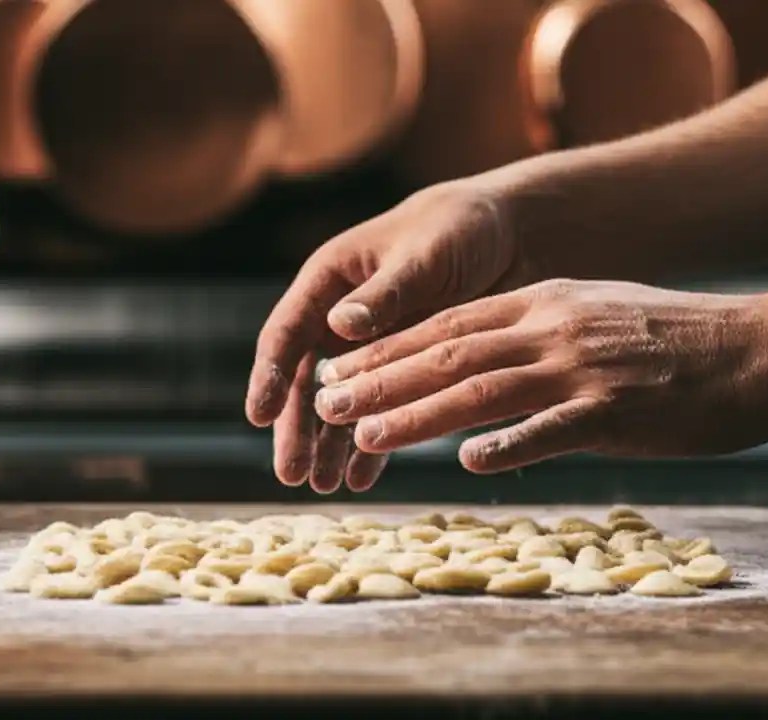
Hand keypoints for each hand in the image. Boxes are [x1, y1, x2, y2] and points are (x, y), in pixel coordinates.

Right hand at [246, 181, 535, 492]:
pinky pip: (379, 410)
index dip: (269, 374)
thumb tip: (339, 326)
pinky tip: (363, 477)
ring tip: (323, 486)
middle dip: (297, 427)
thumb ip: (384, 294)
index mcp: (330, 280)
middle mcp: (340, 318)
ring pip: (339, 402)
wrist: (509, 233)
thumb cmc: (458, 228)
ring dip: (329, 445)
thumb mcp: (422, 255)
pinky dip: (370, 443)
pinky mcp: (405, 369)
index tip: (258, 415)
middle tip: (292, 474)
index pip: (288, 331)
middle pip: (304, 379)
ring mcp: (370, 347)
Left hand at [313, 279, 767, 475]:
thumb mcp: (595, 317)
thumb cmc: (676, 342)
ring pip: (481, 392)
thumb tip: (483, 365)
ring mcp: (583, 369)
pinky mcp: (616, 412)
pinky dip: (506, 446)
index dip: (388, 346)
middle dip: (380, 378)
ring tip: (364, 436)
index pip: (448, 324)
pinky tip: (466, 464)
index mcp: (545, 302)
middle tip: (325, 400)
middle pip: (449, 354)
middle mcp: (553, 328)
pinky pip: (551, 432)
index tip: (339, 365)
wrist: (757, 351)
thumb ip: (536, 336)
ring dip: (416, 415)